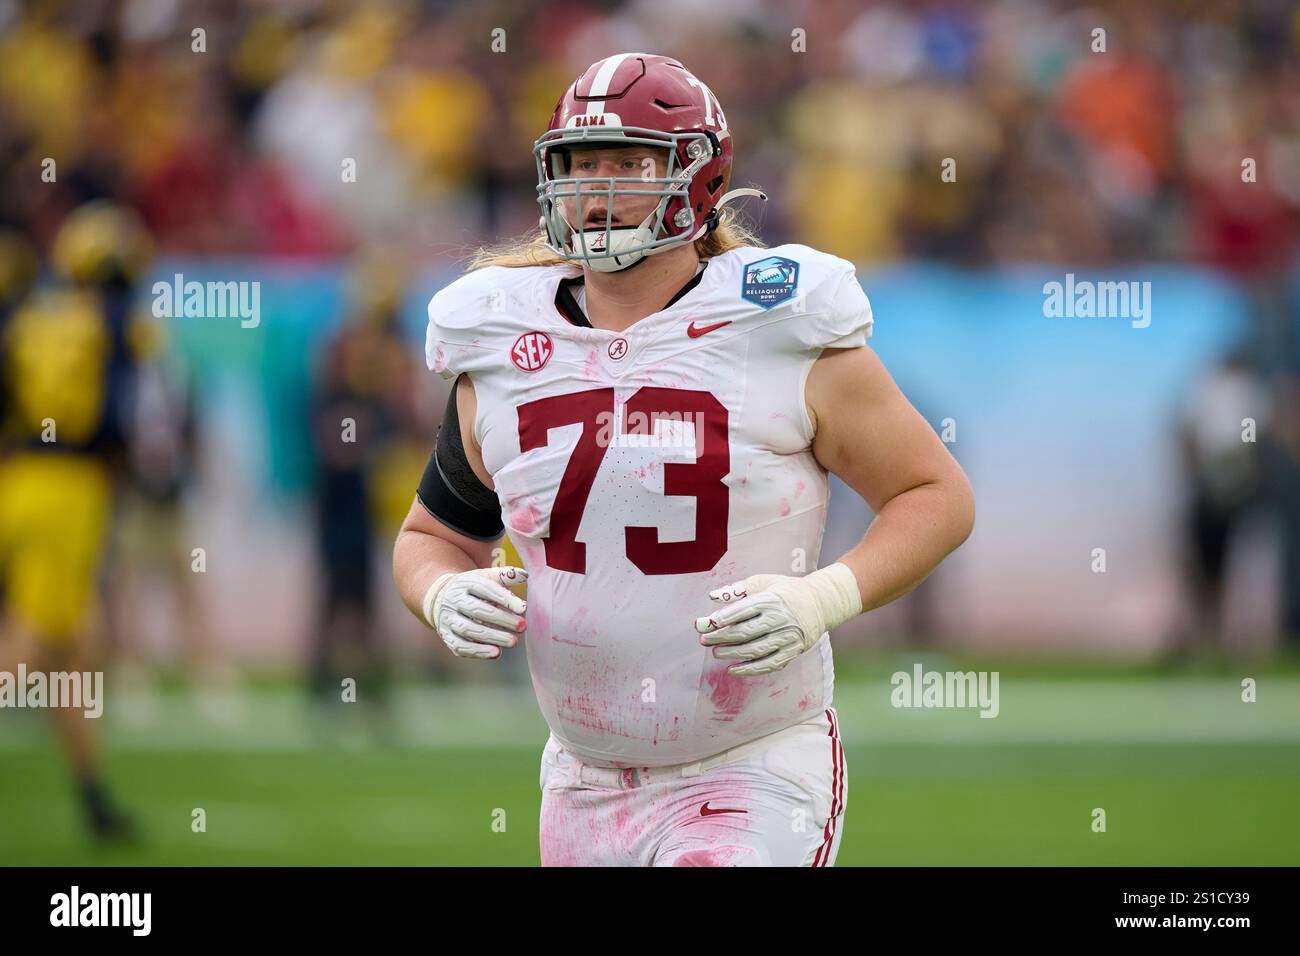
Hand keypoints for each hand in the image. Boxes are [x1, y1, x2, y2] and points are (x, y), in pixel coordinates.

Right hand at [423, 566, 527, 659]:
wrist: (443, 598)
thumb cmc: (474, 588)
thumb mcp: (487, 577)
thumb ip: (506, 575)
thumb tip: (524, 575)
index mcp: (465, 583)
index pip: (485, 589)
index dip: (504, 598)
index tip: (523, 608)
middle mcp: (453, 600)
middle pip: (476, 610)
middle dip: (501, 619)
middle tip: (522, 626)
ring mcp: (448, 619)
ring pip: (468, 629)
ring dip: (492, 637)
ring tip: (513, 642)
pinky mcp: (447, 636)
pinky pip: (461, 646)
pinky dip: (478, 651)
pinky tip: (497, 653)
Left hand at [694, 564, 861, 675]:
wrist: (819, 603)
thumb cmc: (784, 590)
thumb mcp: (763, 582)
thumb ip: (737, 589)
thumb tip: (713, 595)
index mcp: (769, 600)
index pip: (740, 611)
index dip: (720, 619)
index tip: (702, 625)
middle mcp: (779, 619)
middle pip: (744, 632)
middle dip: (720, 638)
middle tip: (703, 640)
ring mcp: (787, 637)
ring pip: (754, 650)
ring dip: (732, 654)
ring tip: (716, 653)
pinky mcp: (793, 651)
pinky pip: (769, 664)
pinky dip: (749, 670)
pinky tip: (733, 670)